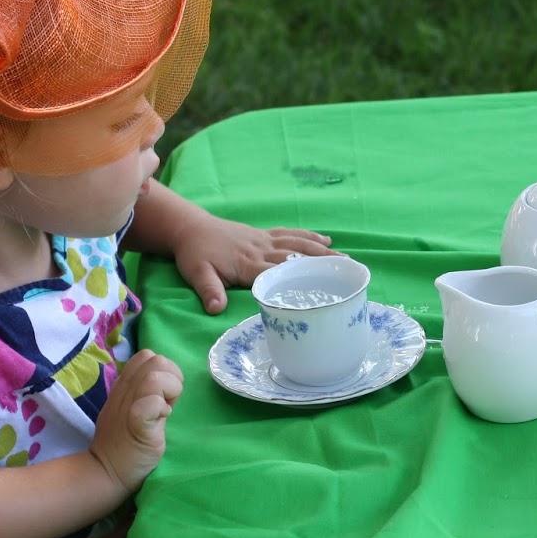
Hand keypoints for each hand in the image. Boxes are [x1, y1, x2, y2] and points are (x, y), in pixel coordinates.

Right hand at [91, 349, 183, 493]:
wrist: (105, 471)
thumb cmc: (123, 441)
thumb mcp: (130, 407)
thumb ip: (144, 391)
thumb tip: (166, 379)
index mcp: (126, 384)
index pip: (147, 356)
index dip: (164, 370)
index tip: (165, 394)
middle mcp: (126, 390)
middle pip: (157, 360)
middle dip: (172, 379)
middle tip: (167, 403)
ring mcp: (128, 405)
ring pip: (155, 376)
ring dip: (169, 393)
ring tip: (163, 413)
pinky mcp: (137, 426)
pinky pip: (150, 404)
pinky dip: (160, 409)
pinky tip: (159, 422)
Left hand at [173, 216, 335, 314]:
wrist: (189, 228)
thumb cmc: (194, 254)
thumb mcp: (196, 273)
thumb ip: (208, 290)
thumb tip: (216, 309)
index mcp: (247, 264)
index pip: (277, 272)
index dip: (299, 277)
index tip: (322, 285)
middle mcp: (260, 250)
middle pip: (295, 257)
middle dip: (321, 263)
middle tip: (347, 271)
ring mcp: (264, 241)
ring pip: (298, 244)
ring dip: (322, 250)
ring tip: (345, 258)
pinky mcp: (264, 234)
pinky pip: (290, 234)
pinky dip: (309, 236)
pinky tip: (326, 240)